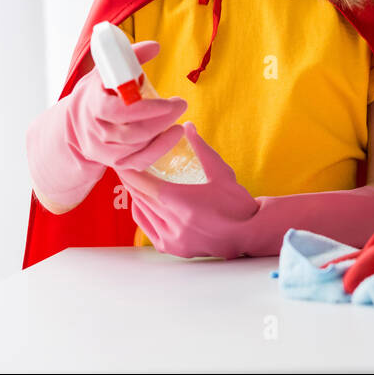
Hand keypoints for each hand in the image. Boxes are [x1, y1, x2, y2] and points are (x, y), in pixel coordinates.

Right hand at [67, 40, 186, 171]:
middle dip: (160, 121)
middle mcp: (96, 130)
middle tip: (181, 105)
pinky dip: (158, 151)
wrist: (79, 119)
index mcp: (93, 104)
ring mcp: (104, 149)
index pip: (116, 112)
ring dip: (162, 137)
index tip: (168, 102)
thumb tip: (155, 47)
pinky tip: (174, 136)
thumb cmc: (100, 90)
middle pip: (130, 134)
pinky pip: (138, 162)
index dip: (143, 110)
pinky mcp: (114, 161)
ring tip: (180, 122)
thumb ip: (131, 56)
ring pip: (135, 150)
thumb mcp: (109, 70)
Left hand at [116, 121, 260, 257]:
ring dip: (137, 197)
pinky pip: (149, 229)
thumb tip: (188, 126)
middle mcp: (171, 221)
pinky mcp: (174, 248)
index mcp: (179, 201)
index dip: (130, 171)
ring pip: (142, 213)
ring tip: (135, 183)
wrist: (250, 234)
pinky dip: (143, 215)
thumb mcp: (221, 172)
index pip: (143, 184)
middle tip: (127, 167)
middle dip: (131, 181)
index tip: (124, 160)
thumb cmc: (237, 204)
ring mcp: (171, 237)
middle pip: (140, 197)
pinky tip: (144, 205)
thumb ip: (201, 149)